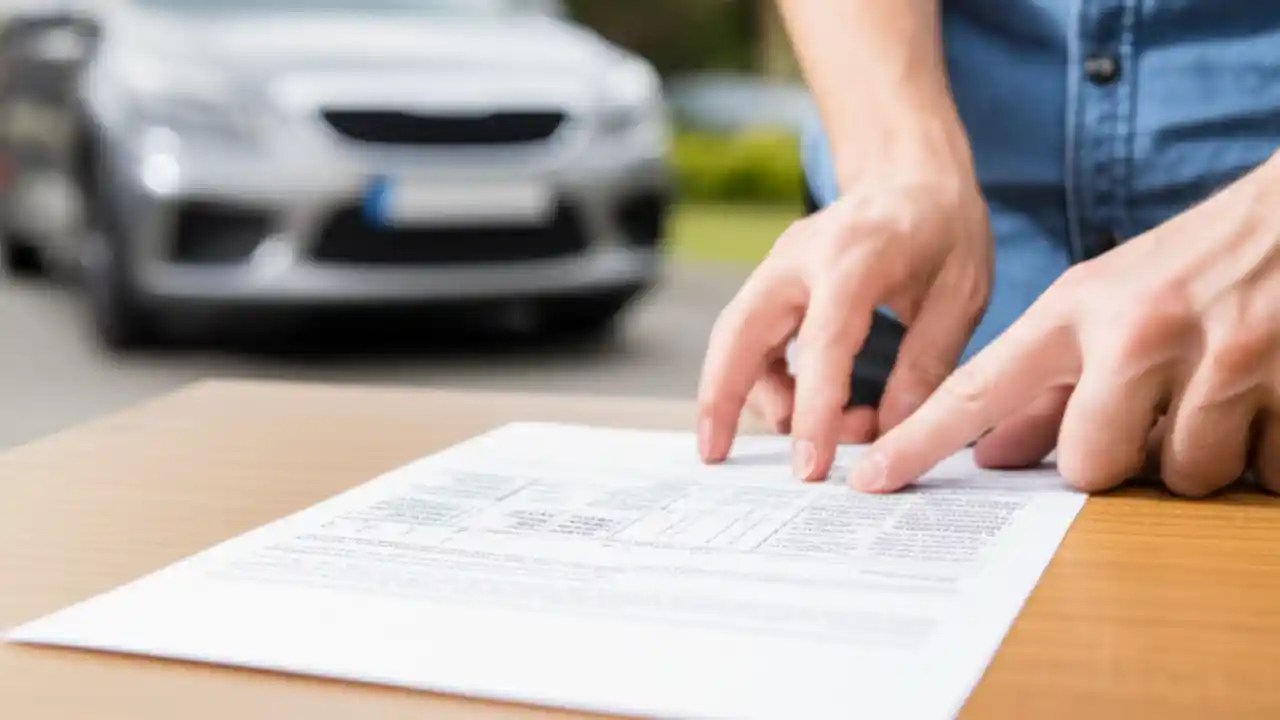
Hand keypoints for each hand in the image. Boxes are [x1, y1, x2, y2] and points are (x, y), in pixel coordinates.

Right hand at [697, 132, 992, 480]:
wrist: (912, 176)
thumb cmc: (944, 232)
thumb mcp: (961, 297)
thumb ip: (927, 367)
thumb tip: (891, 436)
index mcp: (854, 257)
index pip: (823, 344)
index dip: (814, 411)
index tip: (810, 468)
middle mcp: (798, 257)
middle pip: (737, 332)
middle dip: (719, 397)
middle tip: (714, 457)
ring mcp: (776, 266)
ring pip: (733, 337)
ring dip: (751, 396)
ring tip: (811, 437)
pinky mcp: (770, 281)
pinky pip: (748, 337)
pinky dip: (760, 380)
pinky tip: (799, 409)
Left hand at [853, 157, 1279, 495]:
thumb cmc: (1190, 267)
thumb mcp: (1105, 303)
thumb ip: (1049, 382)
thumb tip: (994, 455)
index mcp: (1079, 307)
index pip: (981, 388)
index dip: (921, 441)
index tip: (870, 478)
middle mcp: (1139, 329)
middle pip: (1088, 464)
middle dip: (1113, 459)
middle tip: (1145, 414)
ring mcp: (1221, 355)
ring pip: (1180, 475)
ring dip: (1195, 456)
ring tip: (1212, 397)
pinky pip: (1261, 470)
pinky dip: (1262, 452)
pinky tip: (1262, 399)